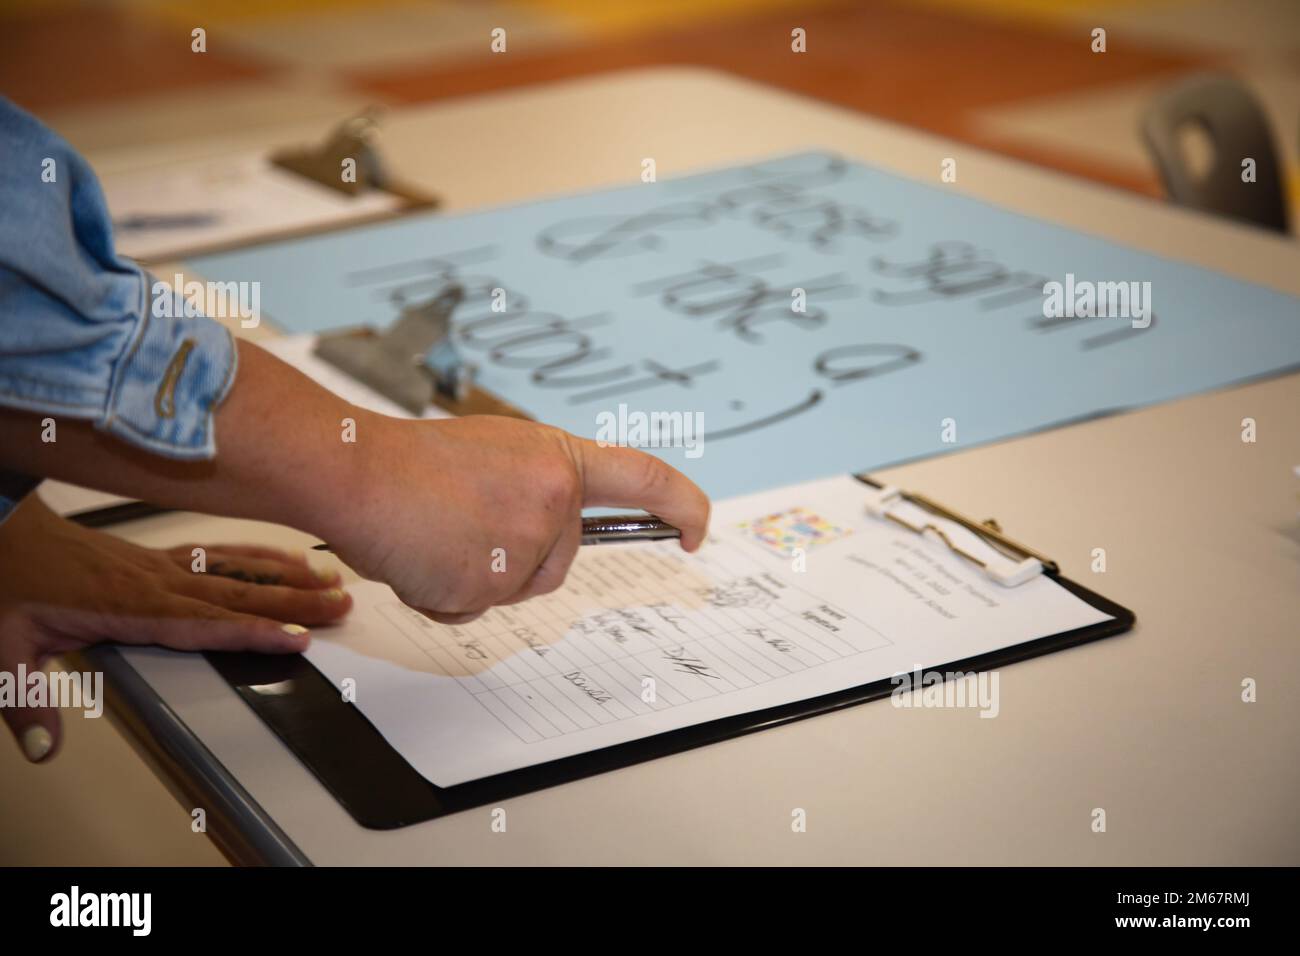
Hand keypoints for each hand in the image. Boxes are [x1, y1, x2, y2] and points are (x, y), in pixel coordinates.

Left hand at [0, 497, 351, 762]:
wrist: (1, 530)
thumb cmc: (10, 582)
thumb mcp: (3, 648)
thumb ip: (25, 699)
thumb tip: (43, 746)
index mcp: (128, 605)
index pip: (204, 622)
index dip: (253, 631)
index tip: (296, 637)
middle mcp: (156, 581)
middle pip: (239, 593)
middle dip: (295, 600)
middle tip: (342, 605)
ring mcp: (164, 565)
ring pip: (238, 569)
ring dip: (289, 574)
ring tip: (332, 578)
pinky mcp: (162, 557)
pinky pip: (223, 553)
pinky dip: (260, 554)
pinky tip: (285, 557)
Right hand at [321, 414, 709, 623]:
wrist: (357, 472)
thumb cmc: (412, 463)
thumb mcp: (497, 455)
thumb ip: (537, 486)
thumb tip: (552, 529)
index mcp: (558, 458)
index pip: (645, 478)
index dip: (681, 505)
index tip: (696, 530)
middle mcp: (556, 498)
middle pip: (562, 562)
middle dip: (520, 561)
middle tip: (463, 526)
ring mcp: (528, 541)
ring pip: (521, 588)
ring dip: (481, 579)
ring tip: (438, 536)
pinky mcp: (494, 581)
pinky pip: (479, 608)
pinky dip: (447, 595)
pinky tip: (423, 557)